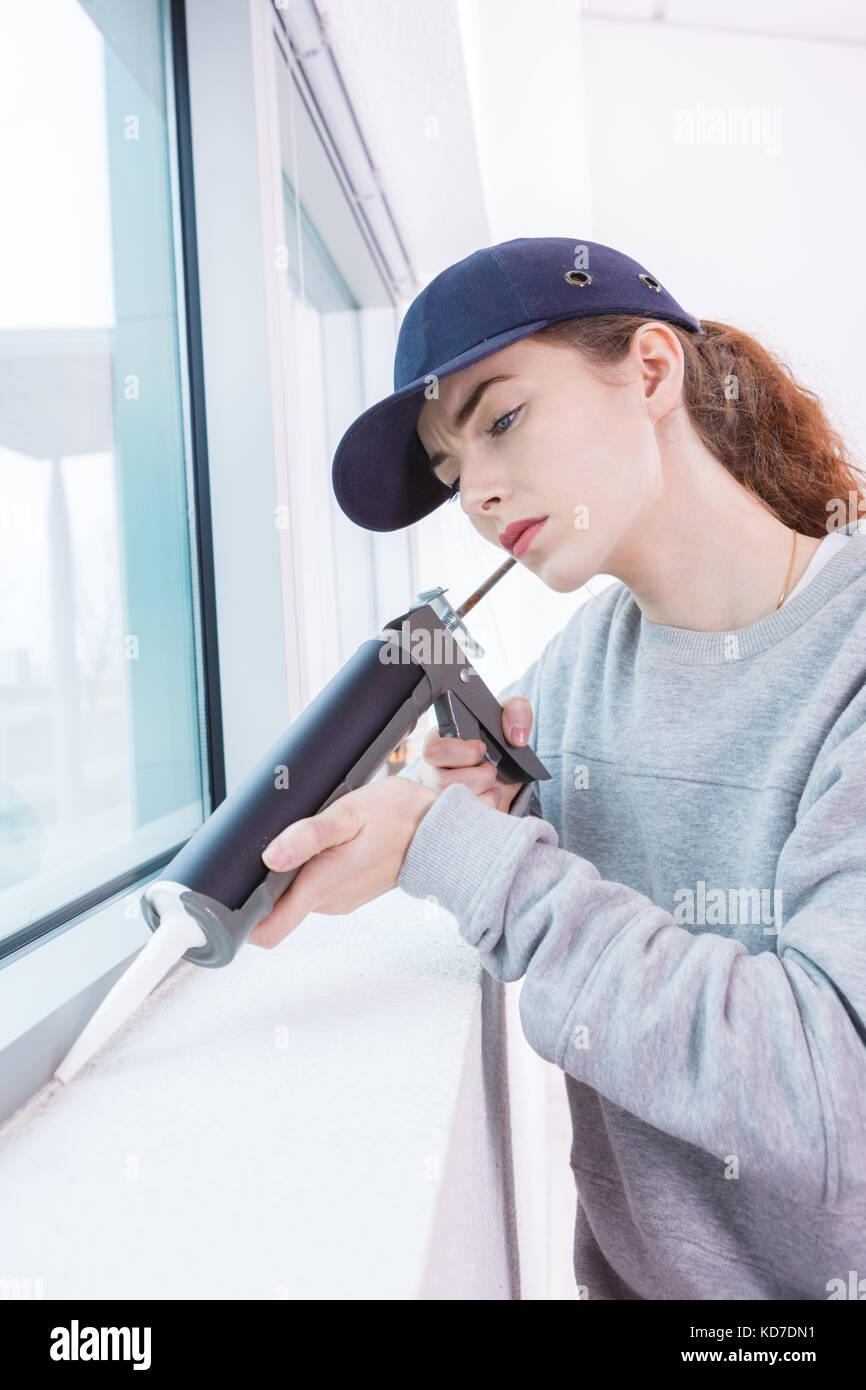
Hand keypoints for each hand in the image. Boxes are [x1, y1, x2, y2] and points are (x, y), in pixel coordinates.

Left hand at [247, 777, 438, 949]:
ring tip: (301, 839)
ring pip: (295, 896)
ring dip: (289, 874)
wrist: (442, 832)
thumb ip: (308, 835)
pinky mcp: (348, 893)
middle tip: (266, 846)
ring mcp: (339, 900)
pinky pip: (315, 890)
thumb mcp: (350, 813)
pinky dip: (309, 872)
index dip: (240, 923)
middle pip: (275, 907)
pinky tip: (322, 845)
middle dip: (263, 882)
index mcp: (322, 885)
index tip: (224, 903)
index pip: (268, 930)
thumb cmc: (401, 817)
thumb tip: (271, 856)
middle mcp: (328, 901)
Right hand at [417, 696, 533, 812]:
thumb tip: (516, 737)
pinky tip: (489, 798)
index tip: (481, 749)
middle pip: (442, 782)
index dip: (461, 752)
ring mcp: (437, 795)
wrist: (510, 774)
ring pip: (452, 804)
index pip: (433, 751)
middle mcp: (430, 771)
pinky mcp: (450, 816)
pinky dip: (485, 809)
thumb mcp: (511, 716)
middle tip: (489, 768)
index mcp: (437, 742)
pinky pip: (463, 820)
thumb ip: (516, 710)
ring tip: (491, 784)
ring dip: (482, 793)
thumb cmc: (501, 741)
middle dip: (476, 776)